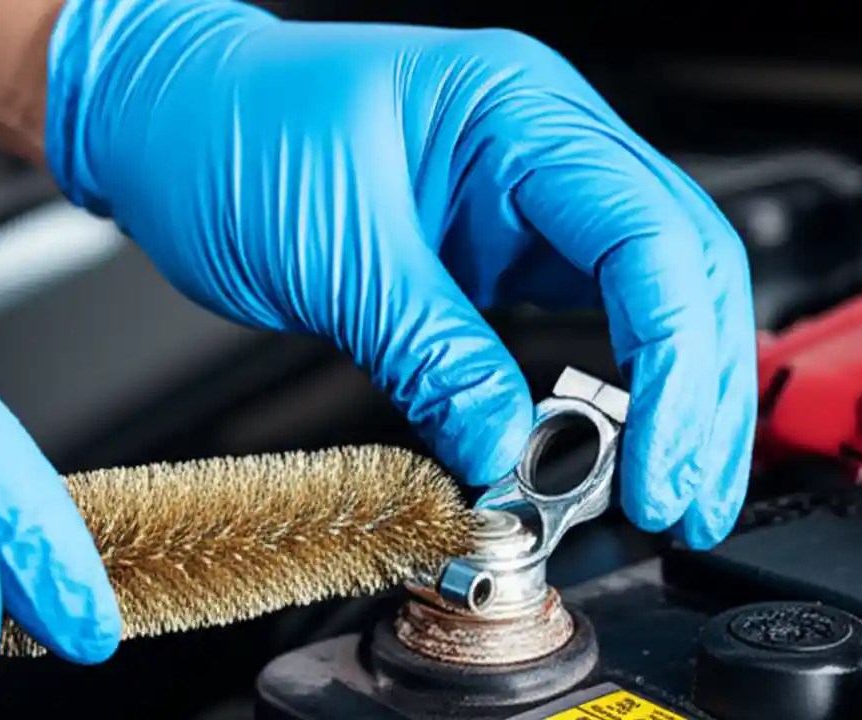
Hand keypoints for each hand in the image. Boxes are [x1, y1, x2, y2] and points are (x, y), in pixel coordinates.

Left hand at [45, 0, 755, 547]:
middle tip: (686, 496)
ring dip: (667, 396)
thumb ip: (432, 354)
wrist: (164, 119)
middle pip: (677, 268)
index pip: (648, 236)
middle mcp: (540, 146)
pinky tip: (607, 444)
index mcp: (519, 110)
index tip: (662, 463)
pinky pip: (575, 319)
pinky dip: (599, 388)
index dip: (673, 362)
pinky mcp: (488, 251)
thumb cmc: (225, 130)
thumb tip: (506, 452)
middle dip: (696, 391)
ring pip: (642, 298)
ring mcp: (521, 199)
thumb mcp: (333, 252)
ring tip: (668, 489)